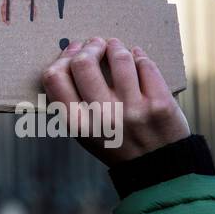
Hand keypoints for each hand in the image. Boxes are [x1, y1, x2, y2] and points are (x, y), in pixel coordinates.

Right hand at [41, 37, 188, 165]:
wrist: (158, 169)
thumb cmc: (116, 144)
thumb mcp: (84, 133)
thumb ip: (72, 101)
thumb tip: (73, 53)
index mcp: (79, 125)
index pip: (54, 77)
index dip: (63, 57)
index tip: (74, 51)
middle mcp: (103, 118)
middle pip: (83, 62)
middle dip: (90, 46)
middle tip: (96, 44)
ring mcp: (133, 111)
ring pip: (118, 58)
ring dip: (116, 47)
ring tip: (116, 48)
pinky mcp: (159, 105)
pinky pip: (145, 66)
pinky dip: (140, 57)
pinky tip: (137, 58)